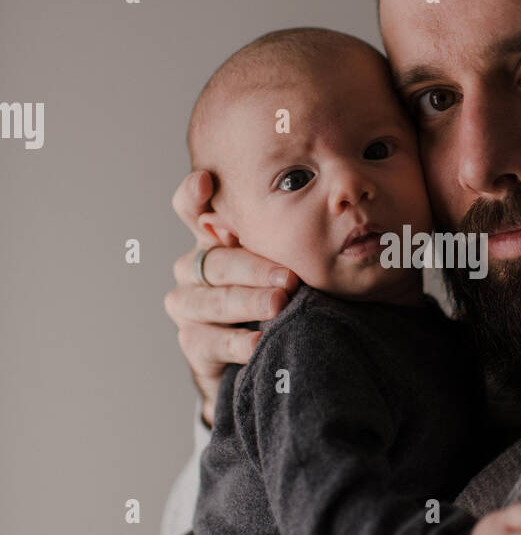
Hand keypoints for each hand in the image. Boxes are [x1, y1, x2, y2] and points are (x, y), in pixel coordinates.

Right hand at [164, 170, 298, 422]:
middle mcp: (192, 268)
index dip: (193, 196)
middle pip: (215, 262)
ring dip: (247, 302)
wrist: (260, 353)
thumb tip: (319, 212)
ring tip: (278, 305)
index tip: (205, 181)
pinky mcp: (193, 342)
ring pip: (211, 301)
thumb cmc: (277, 295)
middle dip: (253, 269)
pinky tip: (258, 341)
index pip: (191, 210)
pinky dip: (235, 343)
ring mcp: (188, 305)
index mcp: (211, 240)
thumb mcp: (284, 263)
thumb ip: (284, 240)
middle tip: (289, 278)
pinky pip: (208, 341)